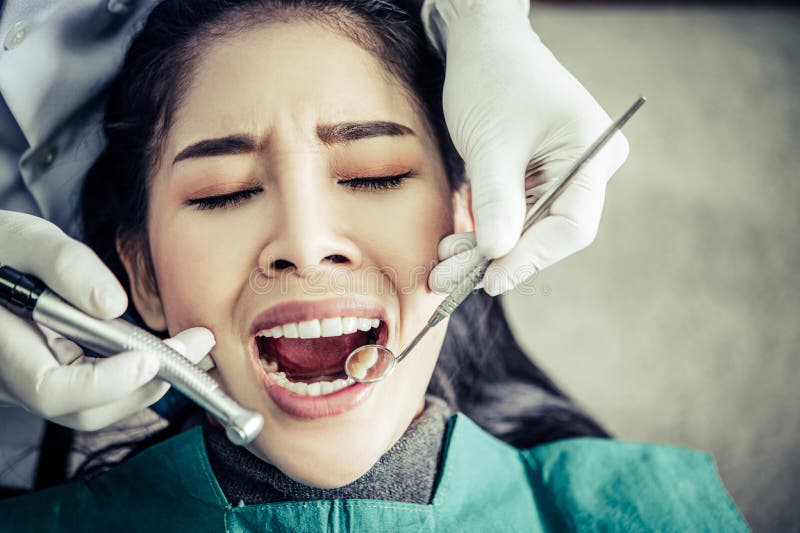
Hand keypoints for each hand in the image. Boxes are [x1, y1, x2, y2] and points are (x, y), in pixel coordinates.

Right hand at [0, 211, 214, 430]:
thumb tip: (113, 305)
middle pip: (84, 408)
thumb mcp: (26, 240)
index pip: (52, 391)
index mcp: (1, 348)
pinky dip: (134, 374)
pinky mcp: (54, 377)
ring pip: (96, 405)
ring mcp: (33, 384)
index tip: (151, 357)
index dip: (106, 382)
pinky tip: (166, 350)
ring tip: (193, 348)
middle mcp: (13, 380)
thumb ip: (65, 267)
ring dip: (148, 381)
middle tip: (197, 346)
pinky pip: (97, 392)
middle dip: (146, 382)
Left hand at [424, 0, 629, 294]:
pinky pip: (514, 216)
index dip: (531, 257)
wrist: (481, 44)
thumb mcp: (491, 143)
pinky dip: (483, 232)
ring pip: (526, 230)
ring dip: (483, 251)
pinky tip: (454, 247)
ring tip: (442, 268)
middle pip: (548, 233)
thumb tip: (496, 257)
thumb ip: (496, 201)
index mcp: (593, 153)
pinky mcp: (536, 178)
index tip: (490, 279)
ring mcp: (562, 175)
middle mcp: (586, 169)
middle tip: (449, 280)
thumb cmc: (492, 79)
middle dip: (497, 258)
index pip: (573, 225)